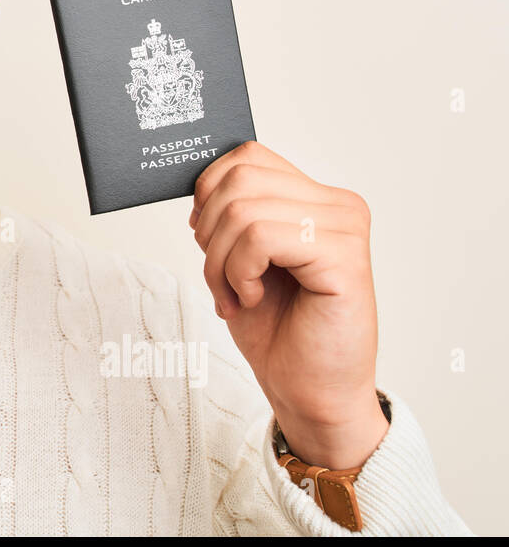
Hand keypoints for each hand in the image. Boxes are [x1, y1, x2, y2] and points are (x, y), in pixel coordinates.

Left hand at [190, 140, 388, 468]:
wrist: (310, 390)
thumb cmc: (279, 328)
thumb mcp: (241, 256)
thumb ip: (232, 212)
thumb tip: (200, 183)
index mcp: (316, 197)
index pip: (246, 156)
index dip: (209, 193)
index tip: (207, 240)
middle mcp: (339, 205)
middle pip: (238, 178)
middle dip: (209, 231)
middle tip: (221, 277)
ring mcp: (346, 228)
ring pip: (242, 210)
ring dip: (220, 262)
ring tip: (238, 294)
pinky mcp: (344, 258)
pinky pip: (259, 238)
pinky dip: (239, 273)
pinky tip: (255, 298)